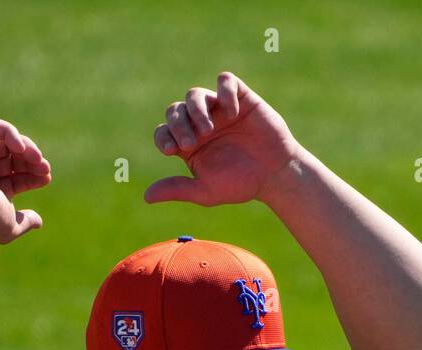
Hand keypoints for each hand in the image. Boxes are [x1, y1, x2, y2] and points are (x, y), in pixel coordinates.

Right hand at [0, 117, 51, 243]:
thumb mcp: (10, 226)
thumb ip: (25, 222)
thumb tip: (38, 222)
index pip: (17, 174)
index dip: (34, 174)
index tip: (46, 177)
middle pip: (14, 156)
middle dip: (32, 160)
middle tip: (44, 167)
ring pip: (6, 140)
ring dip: (26, 147)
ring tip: (37, 158)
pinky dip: (11, 133)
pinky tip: (21, 148)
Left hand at [144, 72, 300, 206]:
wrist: (275, 175)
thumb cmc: (241, 184)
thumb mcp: (206, 191)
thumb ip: (177, 189)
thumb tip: (146, 197)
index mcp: (188, 145)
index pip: (164, 131)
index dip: (164, 136)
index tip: (174, 151)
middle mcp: (200, 123)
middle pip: (174, 110)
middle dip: (178, 124)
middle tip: (192, 142)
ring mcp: (219, 109)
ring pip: (194, 94)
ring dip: (196, 110)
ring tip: (208, 130)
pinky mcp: (241, 98)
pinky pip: (225, 81)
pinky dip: (224, 92)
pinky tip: (231, 113)